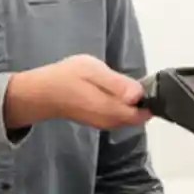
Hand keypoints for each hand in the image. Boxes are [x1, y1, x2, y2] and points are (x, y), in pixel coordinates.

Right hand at [4, 55, 150, 130]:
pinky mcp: (97, 120)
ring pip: (128, 116)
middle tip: (135, 79)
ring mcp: (103, 123)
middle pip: (138, 116)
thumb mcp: (93, 71)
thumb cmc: (66, 78)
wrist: (41, 93)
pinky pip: (117, 115)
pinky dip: (121, 104)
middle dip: (142, 101)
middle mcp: (111, 122)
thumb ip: (117, 83)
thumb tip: (139, 94)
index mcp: (113, 110)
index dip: (151, 99)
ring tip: (123, 82)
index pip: (145, 113)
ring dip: (131, 102)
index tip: (149, 83)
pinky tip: (112, 89)